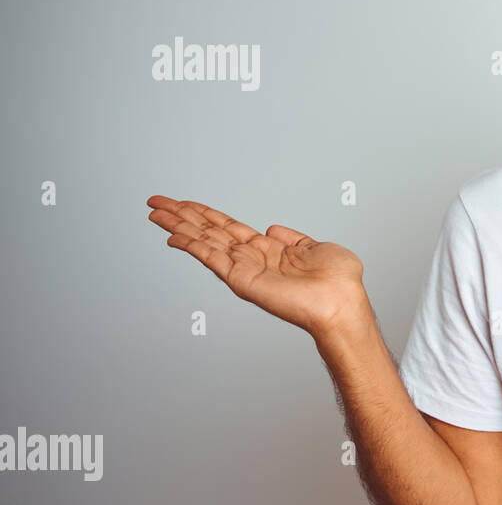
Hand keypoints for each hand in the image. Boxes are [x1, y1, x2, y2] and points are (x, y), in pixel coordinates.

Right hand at [145, 195, 369, 338]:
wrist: (342, 302)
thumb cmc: (339, 282)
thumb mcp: (317, 248)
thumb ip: (293, 238)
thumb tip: (271, 228)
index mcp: (270, 250)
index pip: (229, 228)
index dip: (205, 214)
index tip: (184, 204)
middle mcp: (252, 260)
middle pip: (209, 231)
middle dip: (182, 216)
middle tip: (156, 202)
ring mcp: (244, 270)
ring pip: (204, 241)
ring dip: (178, 226)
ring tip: (155, 213)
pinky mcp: (241, 279)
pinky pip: (211, 258)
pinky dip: (191, 246)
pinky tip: (172, 236)